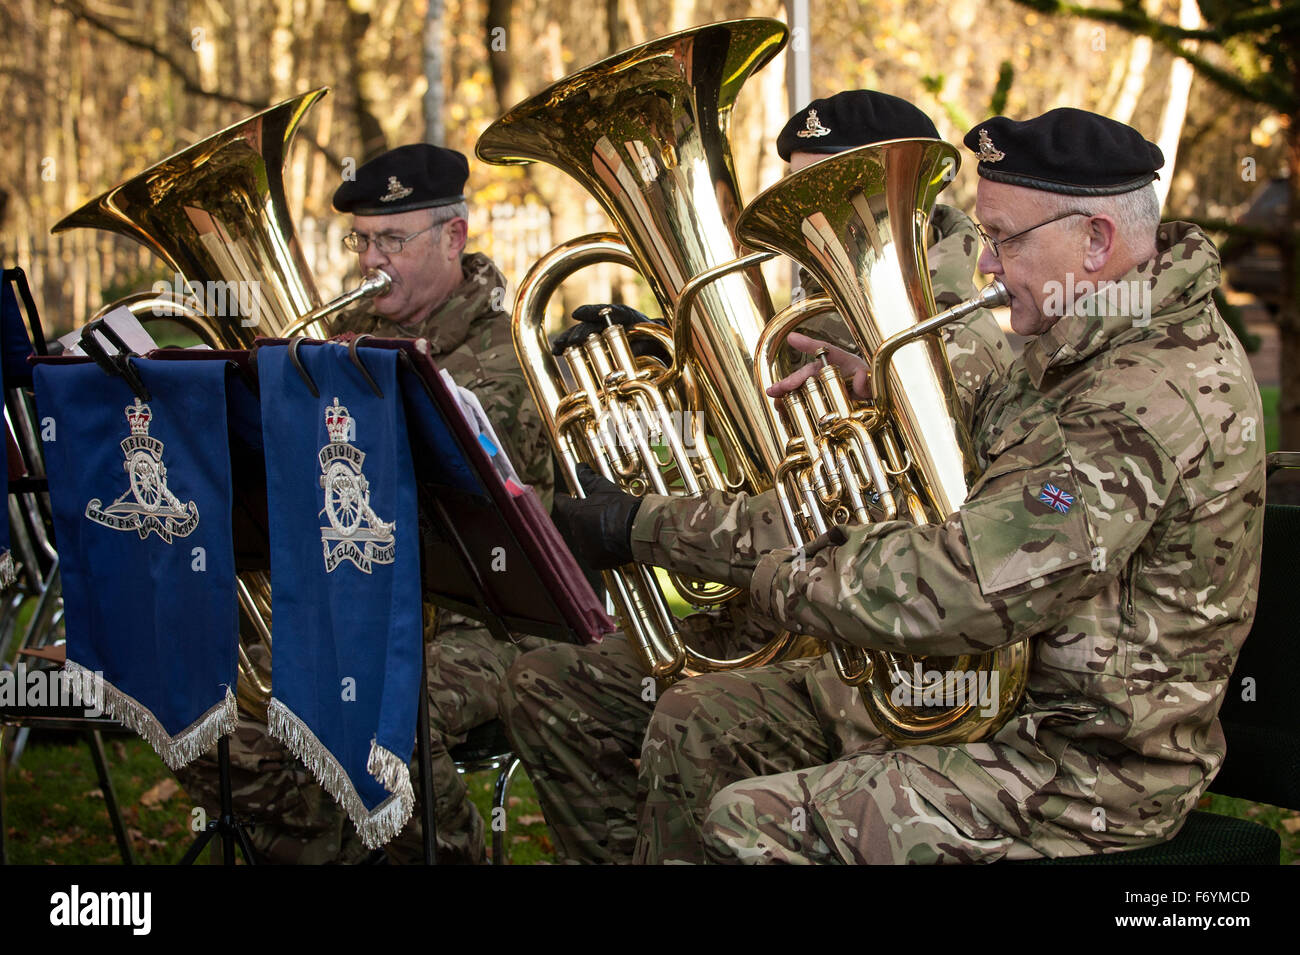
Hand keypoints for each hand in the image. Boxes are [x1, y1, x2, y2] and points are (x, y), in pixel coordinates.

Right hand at [550, 304, 665, 355]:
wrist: (653, 343)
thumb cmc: (654, 340)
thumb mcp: (653, 343)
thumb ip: (644, 346)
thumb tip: (633, 351)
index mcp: (626, 316)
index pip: (609, 311)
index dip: (593, 312)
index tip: (578, 314)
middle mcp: (610, 321)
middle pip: (592, 324)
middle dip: (580, 332)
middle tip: (571, 341)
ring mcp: (601, 331)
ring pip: (581, 333)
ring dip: (568, 339)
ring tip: (557, 347)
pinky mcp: (595, 342)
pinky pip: (579, 344)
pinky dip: (567, 347)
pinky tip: (556, 351)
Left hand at [551, 463, 642, 568]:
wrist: (638, 530)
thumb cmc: (621, 508)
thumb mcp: (604, 489)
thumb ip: (588, 478)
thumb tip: (580, 466)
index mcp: (575, 514)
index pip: (562, 504)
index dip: (563, 499)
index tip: (562, 497)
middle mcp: (576, 532)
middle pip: (575, 523)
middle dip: (584, 519)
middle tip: (598, 514)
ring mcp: (585, 548)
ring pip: (585, 539)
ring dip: (592, 534)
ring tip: (608, 528)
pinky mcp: (594, 561)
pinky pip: (594, 554)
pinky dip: (600, 548)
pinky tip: (611, 541)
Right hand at [767, 332, 870, 399]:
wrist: (870, 395)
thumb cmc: (871, 384)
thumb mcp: (874, 383)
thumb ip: (870, 381)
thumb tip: (861, 378)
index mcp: (841, 362)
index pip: (823, 350)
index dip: (808, 344)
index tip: (792, 339)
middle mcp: (827, 372)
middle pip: (805, 374)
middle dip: (789, 382)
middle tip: (774, 389)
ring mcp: (822, 386)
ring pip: (801, 388)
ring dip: (786, 394)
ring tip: (775, 401)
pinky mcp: (820, 400)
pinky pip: (804, 402)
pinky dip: (792, 407)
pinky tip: (782, 412)